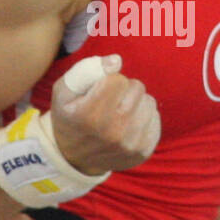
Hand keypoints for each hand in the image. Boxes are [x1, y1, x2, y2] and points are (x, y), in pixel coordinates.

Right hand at [50, 54, 161, 175]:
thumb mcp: (64, 91)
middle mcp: (112, 132)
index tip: (98, 92)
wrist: (75, 158)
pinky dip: (143, 117)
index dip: (108, 81)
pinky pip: (155, 118)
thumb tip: (117, 61)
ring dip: (135, 102)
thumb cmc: (71, 116)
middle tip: (109, 102)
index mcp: (89, 116)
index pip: (118, 79)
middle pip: (136, 88)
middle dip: (124, 89)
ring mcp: (129, 145)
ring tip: (118, 113)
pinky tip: (127, 125)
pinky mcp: (143, 151)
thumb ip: (87, 69)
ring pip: (148, 101)